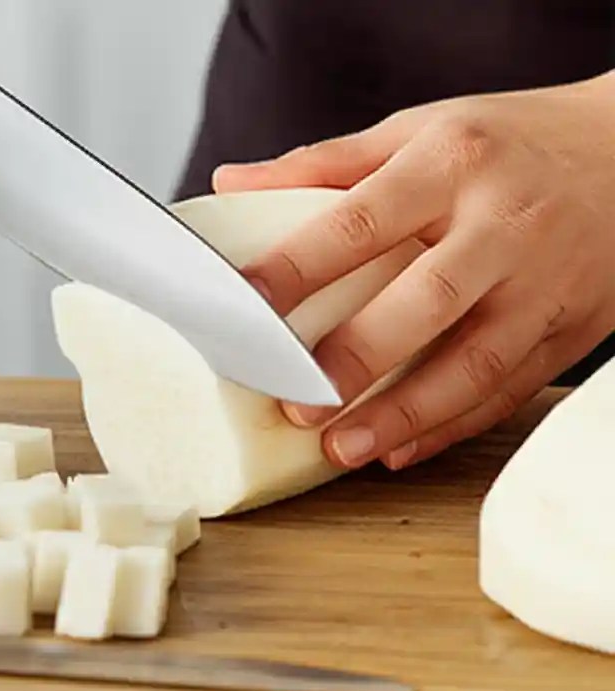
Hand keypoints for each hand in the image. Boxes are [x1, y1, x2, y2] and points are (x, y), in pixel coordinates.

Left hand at [213, 72, 614, 470]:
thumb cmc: (509, 142)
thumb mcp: (421, 129)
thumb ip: (325, 162)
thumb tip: (229, 183)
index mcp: (452, 164)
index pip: (361, 221)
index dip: (297, 268)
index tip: (242, 308)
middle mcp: (504, 224)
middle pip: (426, 300)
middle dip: (358, 358)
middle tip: (296, 403)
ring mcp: (546, 282)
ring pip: (476, 362)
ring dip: (406, 414)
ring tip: (341, 448)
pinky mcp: (572, 327)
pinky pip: (511, 388)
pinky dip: (453, 426)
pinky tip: (399, 449)